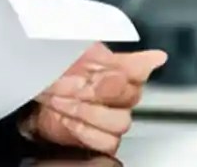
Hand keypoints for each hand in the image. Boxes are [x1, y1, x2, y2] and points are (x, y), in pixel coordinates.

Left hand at [23, 42, 167, 154]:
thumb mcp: (85, 52)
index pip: (139, 72)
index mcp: (124, 70)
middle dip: (98, 90)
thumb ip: (121, 57)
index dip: (119, 72)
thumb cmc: (61, 72)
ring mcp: (115, 119)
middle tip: (75, 84)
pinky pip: (108, 142)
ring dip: (88, 111)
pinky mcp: (103, 140)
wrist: (38, 95)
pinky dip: (86, 131)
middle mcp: (124, 96)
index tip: (96, 73)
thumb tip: (158, 58)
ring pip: (120, 122)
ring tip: (64, 101)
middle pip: (130, 96)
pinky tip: (69, 120)